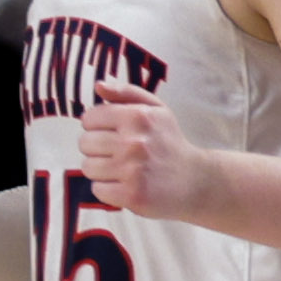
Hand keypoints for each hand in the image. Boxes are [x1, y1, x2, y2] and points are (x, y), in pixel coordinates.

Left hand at [80, 78, 226, 221]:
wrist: (195, 180)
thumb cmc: (169, 141)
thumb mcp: (156, 109)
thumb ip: (125, 93)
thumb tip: (98, 85)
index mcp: (138, 117)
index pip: (89, 118)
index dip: (97, 126)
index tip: (112, 132)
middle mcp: (134, 142)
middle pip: (85, 143)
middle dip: (97, 148)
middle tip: (119, 152)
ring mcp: (132, 170)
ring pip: (87, 167)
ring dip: (101, 169)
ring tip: (122, 168)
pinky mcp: (131, 194)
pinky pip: (97, 189)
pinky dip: (107, 188)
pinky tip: (125, 183)